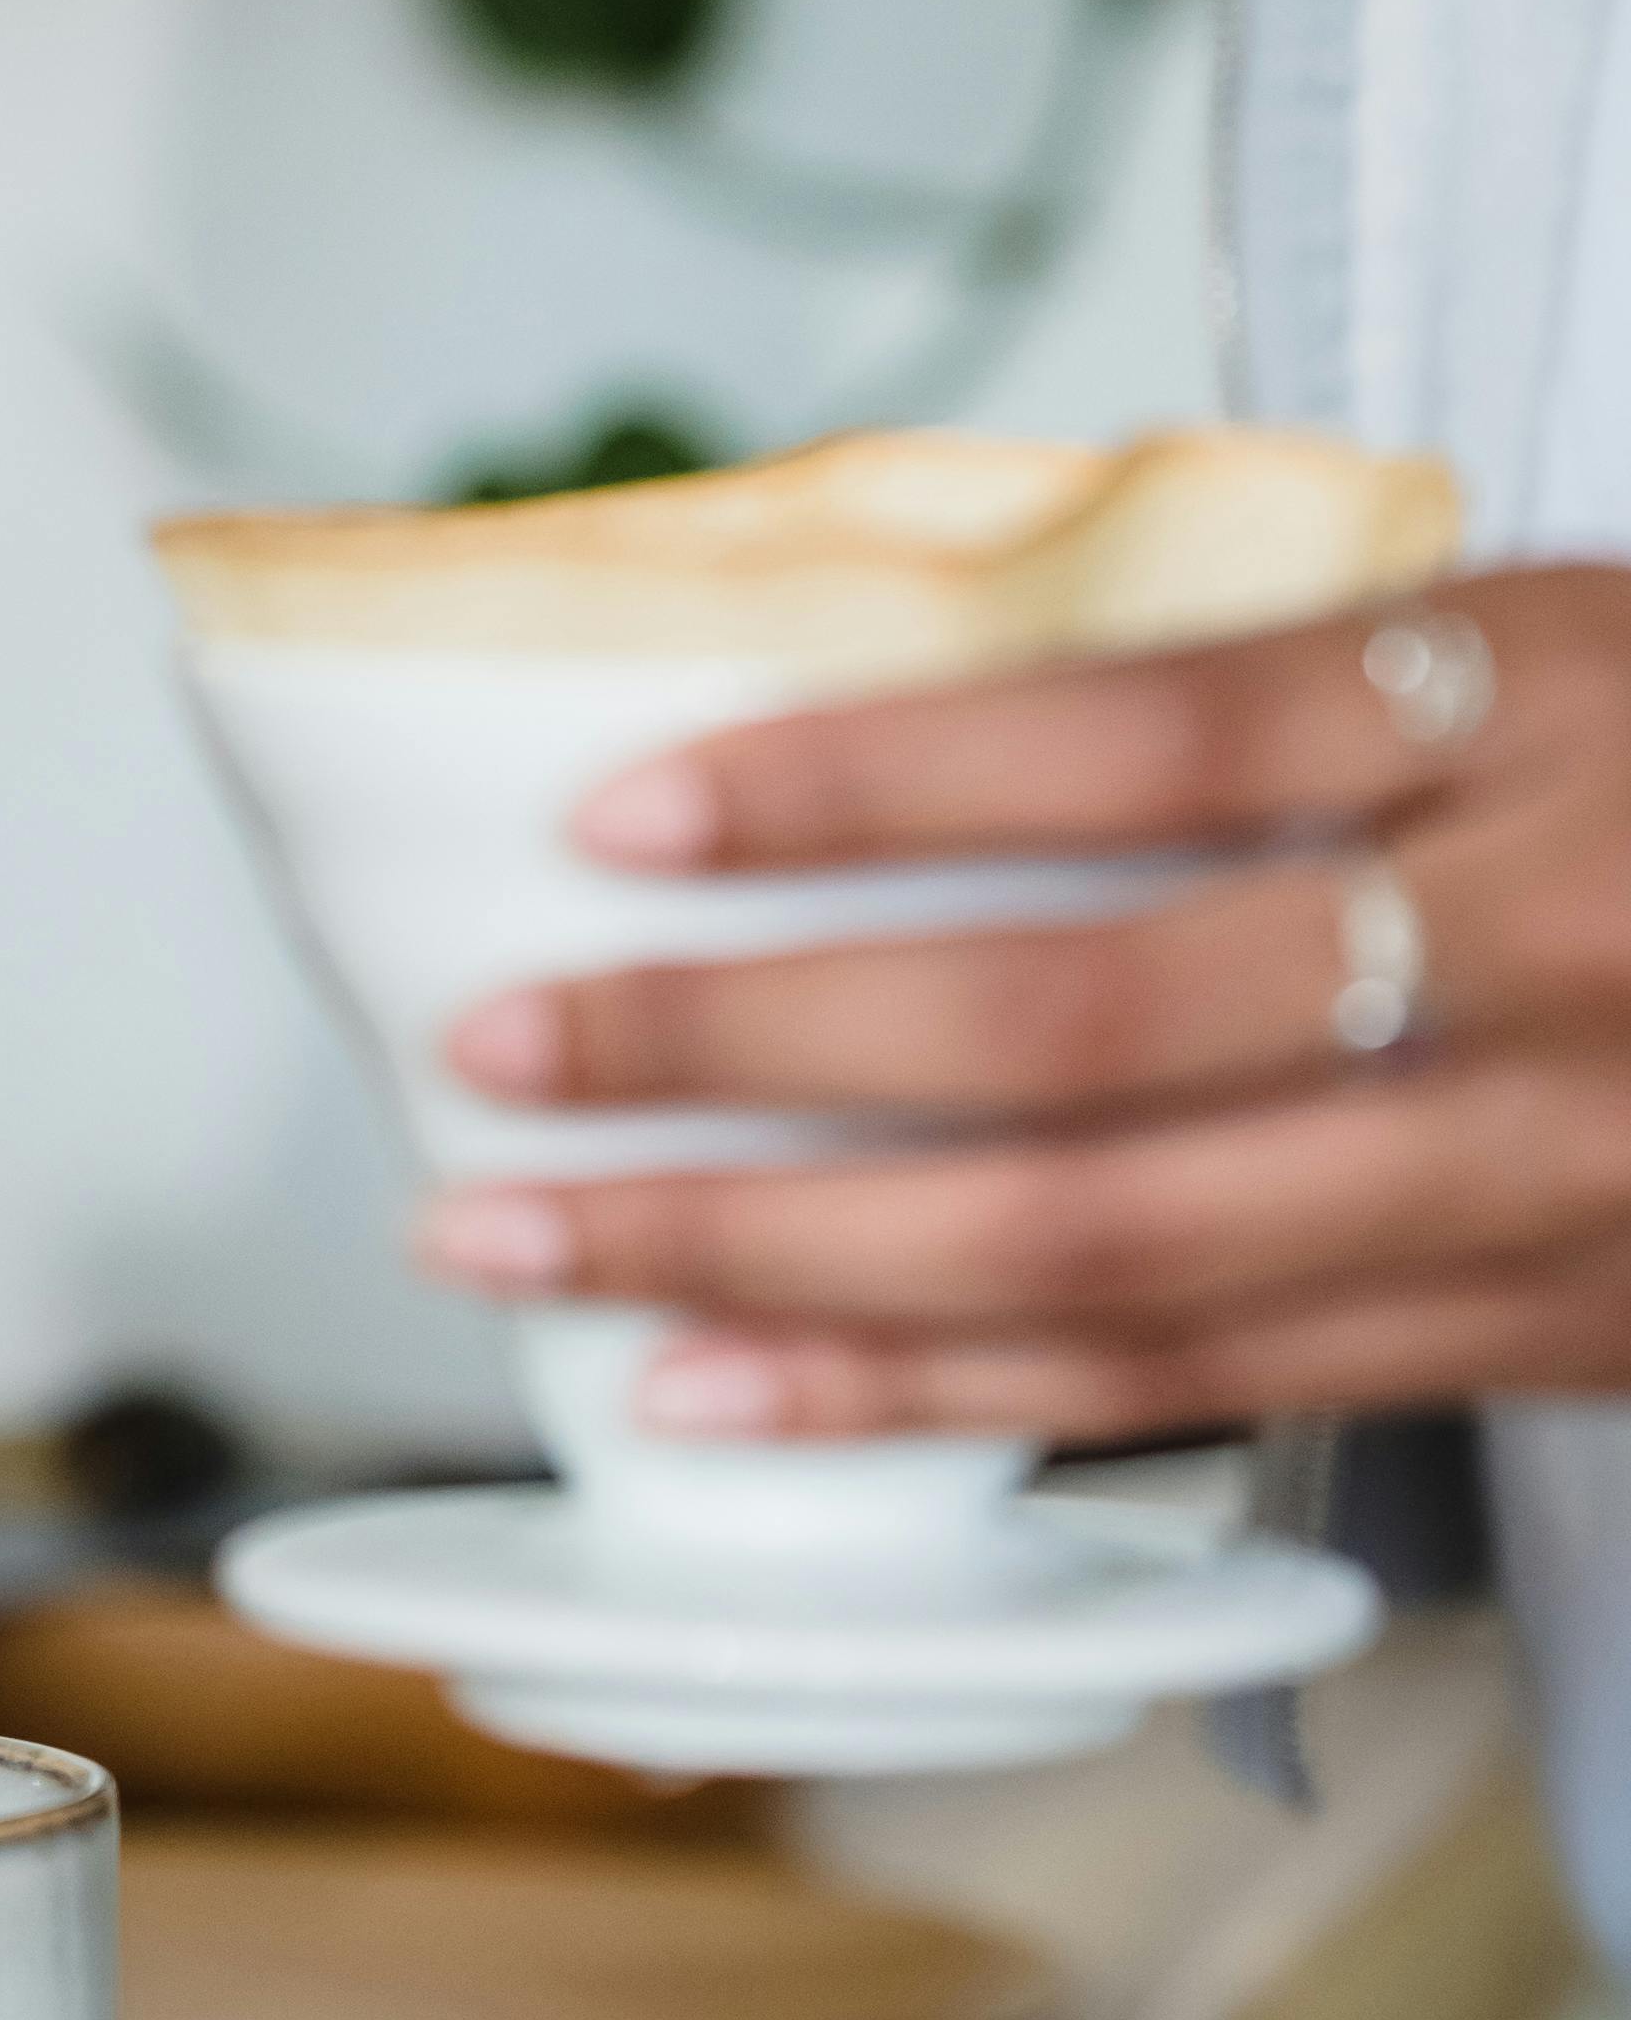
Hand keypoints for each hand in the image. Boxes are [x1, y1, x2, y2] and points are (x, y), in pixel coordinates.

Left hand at [414, 565, 1630, 1442]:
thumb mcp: (1570, 631)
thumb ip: (1306, 676)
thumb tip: (906, 699)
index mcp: (1550, 699)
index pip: (1153, 734)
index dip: (873, 780)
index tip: (625, 802)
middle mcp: (1555, 943)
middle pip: (1084, 1027)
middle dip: (753, 1057)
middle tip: (496, 1058)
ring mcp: (1558, 1166)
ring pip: (1109, 1242)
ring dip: (785, 1260)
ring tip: (534, 1240)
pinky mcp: (1552, 1328)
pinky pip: (1201, 1374)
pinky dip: (946, 1388)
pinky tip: (743, 1384)